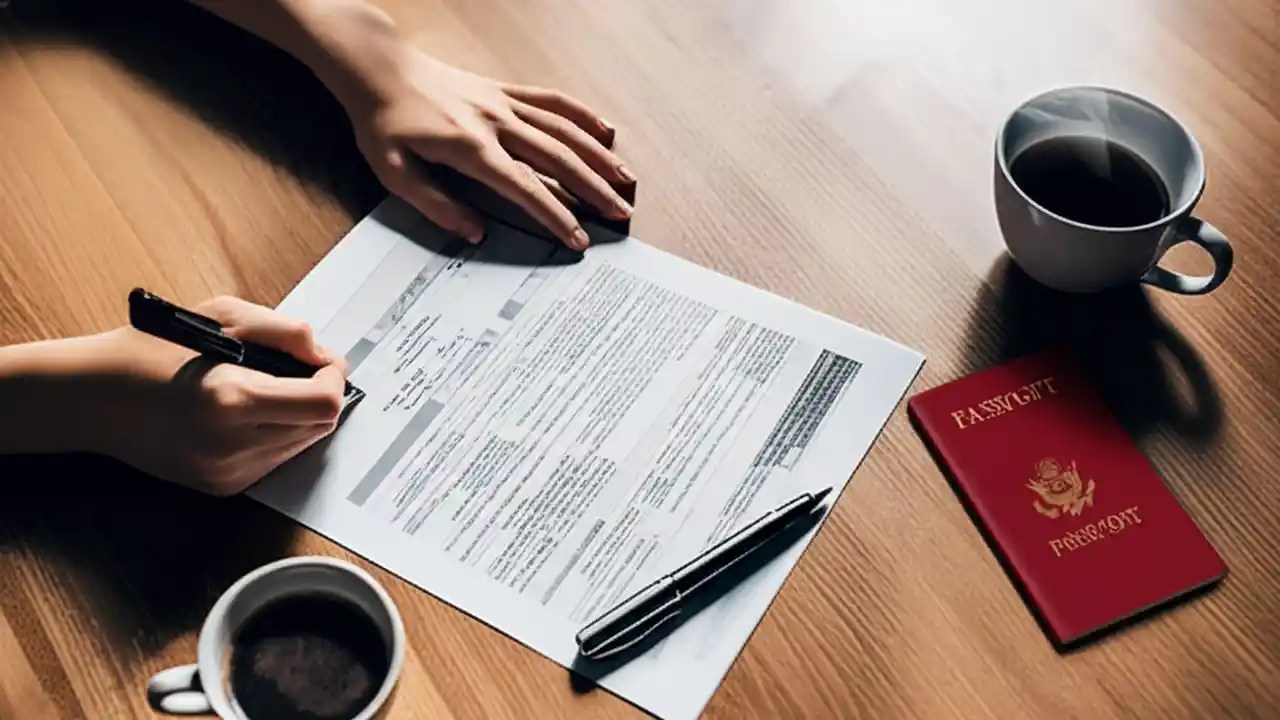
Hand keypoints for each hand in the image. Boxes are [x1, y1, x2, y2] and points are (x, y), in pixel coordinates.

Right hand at [88, 296, 347, 495]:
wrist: (93, 397)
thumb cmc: (151, 350)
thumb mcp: (221, 317)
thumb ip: (284, 332)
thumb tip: (323, 354)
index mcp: (232, 400)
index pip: (322, 403)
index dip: (333, 378)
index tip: (324, 362)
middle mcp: (232, 445)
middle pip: (320, 427)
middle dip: (321, 394)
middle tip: (301, 370)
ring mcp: (226, 472)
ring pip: (302, 446)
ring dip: (300, 415)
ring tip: (271, 387)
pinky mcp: (221, 487)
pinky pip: (275, 461)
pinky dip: (276, 434)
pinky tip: (250, 413)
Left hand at [326, 24, 634, 249]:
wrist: (378, 67)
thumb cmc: (383, 122)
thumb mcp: (394, 172)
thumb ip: (436, 204)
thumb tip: (475, 232)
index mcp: (471, 148)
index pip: (525, 188)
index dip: (555, 216)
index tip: (577, 238)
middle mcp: (496, 123)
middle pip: (558, 159)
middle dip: (593, 190)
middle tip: (620, 214)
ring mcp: (504, 103)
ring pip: (564, 130)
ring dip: (598, 156)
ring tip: (625, 181)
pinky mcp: (505, 90)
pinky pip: (552, 101)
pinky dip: (583, 116)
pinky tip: (606, 130)